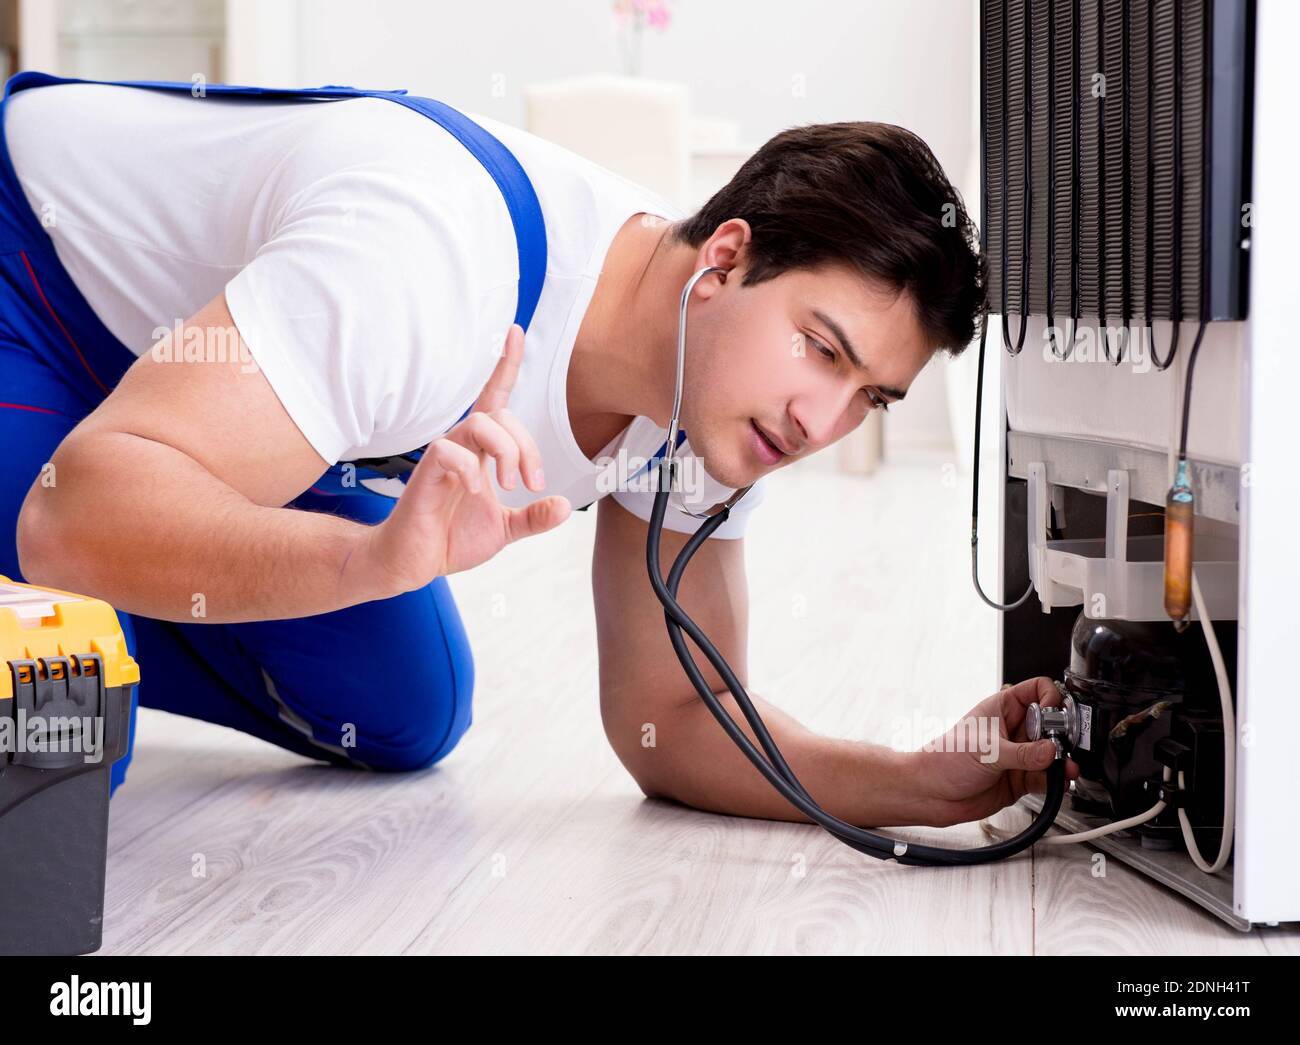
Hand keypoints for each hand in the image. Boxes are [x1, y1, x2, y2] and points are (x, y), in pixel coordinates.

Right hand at [356, 324, 571, 592]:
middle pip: (501, 415)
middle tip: (530, 484)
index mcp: (481, 453)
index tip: (515, 331)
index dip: (505, 365)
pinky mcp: (426, 473)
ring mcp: (444, 457)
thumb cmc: (451, 538)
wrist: (413, 563)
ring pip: (480, 423)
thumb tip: (564, 506)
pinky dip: (470, 471)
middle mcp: (463, 447)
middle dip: (526, 446)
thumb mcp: (506, 529)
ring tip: (508, 485)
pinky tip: (475, 493)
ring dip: (505, 452)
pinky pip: (448, 450)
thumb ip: (535, 517)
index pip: (495, 399)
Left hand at [909, 677, 1080, 827]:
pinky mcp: (1020, 779)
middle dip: (1061, 735)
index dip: (1051, 699)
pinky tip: (1055, 783)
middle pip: (1051, 724)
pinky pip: (1046, 777)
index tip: (1055, 717)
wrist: (931, 794)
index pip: (1037, 691)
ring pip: (1052, 753)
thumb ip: (1023, 753)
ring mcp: (1018, 755)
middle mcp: (1013, 730)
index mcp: (1002, 708)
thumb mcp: (987, 751)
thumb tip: (1052, 751)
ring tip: (1065, 770)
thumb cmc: (945, 760)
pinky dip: (1054, 781)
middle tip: (1061, 747)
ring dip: (1061, 761)